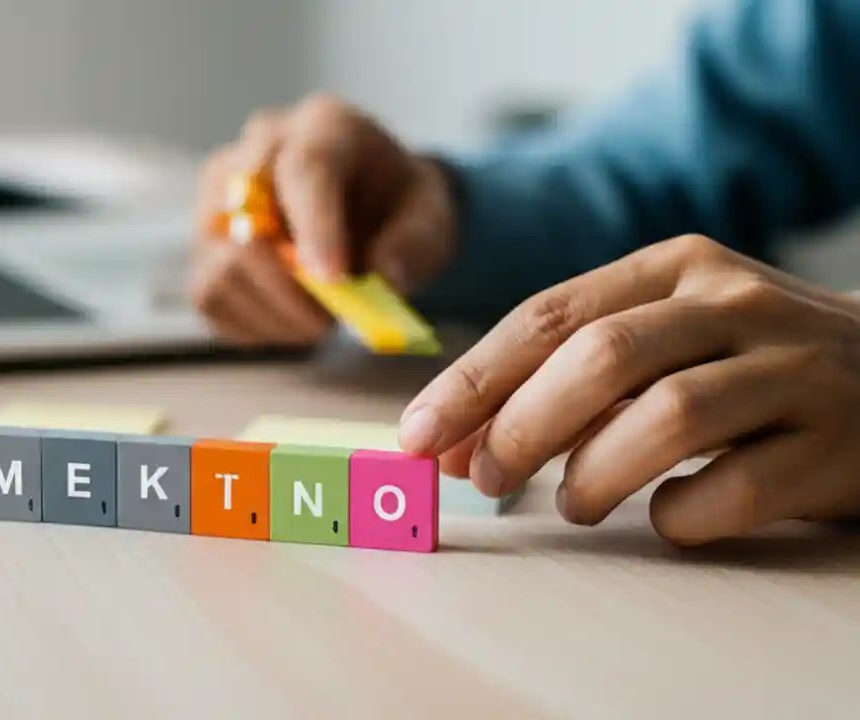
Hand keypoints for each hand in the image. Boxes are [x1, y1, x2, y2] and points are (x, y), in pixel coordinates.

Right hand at [190, 95, 456, 346]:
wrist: (365, 204)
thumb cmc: (395, 202)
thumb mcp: (431, 212)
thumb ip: (416, 240)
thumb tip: (385, 276)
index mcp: (322, 126)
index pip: (304, 168)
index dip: (316, 227)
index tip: (335, 280)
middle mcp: (256, 151)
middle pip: (247, 221)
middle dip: (290, 287)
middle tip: (332, 321)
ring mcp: (219, 197)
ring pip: (220, 268)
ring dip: (273, 314)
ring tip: (317, 323)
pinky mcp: (204, 243)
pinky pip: (209, 297)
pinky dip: (251, 325)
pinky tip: (289, 321)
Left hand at [398, 234, 859, 544]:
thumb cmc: (746, 362)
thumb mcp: (663, 336)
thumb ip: (566, 378)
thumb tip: (453, 442)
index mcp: (675, 267)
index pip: (548, 315)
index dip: (472, 380)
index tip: (415, 435)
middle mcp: (735, 303)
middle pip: (601, 357)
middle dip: (521, 425)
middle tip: (484, 476)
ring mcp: (794, 369)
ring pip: (670, 416)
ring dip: (594, 473)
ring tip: (571, 504)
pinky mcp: (836, 445)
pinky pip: (737, 489)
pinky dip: (680, 515)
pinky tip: (666, 516)